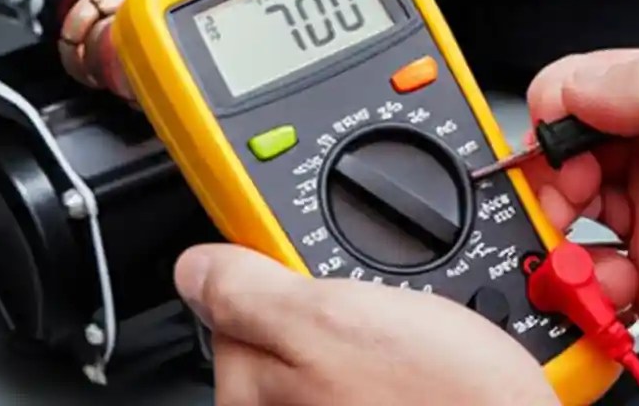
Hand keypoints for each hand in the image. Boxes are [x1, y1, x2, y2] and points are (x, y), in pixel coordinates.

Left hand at [174, 244, 559, 405]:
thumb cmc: (445, 400)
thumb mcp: (335, 322)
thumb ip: (249, 293)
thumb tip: (194, 265)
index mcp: (250, 390)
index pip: (232, 295)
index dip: (274, 255)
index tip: (316, 248)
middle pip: (283, 315)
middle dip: (329, 289)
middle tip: (383, 294)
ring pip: (333, 335)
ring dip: (370, 313)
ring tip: (416, 327)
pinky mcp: (374, 405)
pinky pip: (371, 360)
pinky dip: (396, 343)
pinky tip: (423, 351)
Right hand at [523, 48, 638, 404]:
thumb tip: (572, 84)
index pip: (597, 87)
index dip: (561, 113)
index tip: (551, 148)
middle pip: (573, 154)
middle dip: (551, 180)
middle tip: (560, 206)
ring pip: (576, 219)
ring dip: (563, 237)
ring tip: (582, 255)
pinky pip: (597, 281)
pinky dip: (588, 288)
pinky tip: (615, 292)